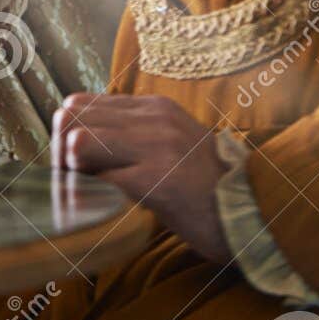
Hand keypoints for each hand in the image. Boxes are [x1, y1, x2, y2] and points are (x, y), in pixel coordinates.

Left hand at [53, 93, 232, 265]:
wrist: (260, 213)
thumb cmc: (210, 188)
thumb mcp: (171, 146)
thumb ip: (133, 137)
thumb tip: (78, 147)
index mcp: (152, 107)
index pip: (80, 103)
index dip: (64, 135)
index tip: (68, 167)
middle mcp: (153, 118)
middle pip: (71, 118)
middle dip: (58, 155)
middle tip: (68, 185)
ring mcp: (158, 146)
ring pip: (79, 143)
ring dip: (71, 175)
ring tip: (84, 198)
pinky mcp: (161, 179)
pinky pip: (103, 183)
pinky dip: (90, 201)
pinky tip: (96, 215)